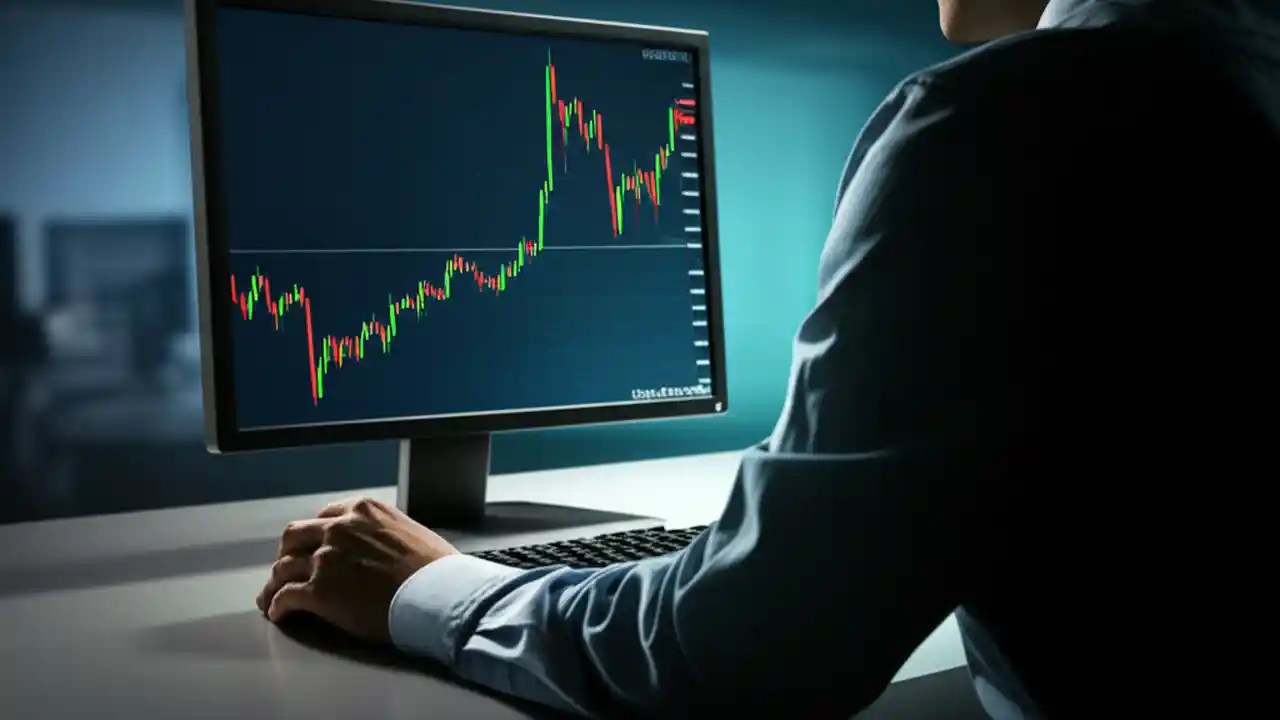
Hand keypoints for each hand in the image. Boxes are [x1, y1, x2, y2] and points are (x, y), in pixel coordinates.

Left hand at [257, 496, 459, 642]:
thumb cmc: (436, 569)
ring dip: (274, 583)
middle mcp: (338, 528)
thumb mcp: (410, 532)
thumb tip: (381, 549)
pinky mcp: (318, 591)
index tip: (314, 548)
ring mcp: (325, 559)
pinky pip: (284, 597)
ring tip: (271, 597)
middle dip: (289, 553)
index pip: (325, 516)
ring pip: (282, 567)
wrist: (439, 593)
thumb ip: (384, 533)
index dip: (316, 535)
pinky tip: (279, 613)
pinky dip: (277, 606)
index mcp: (363, 510)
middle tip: (288, 569)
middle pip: (294, 536)